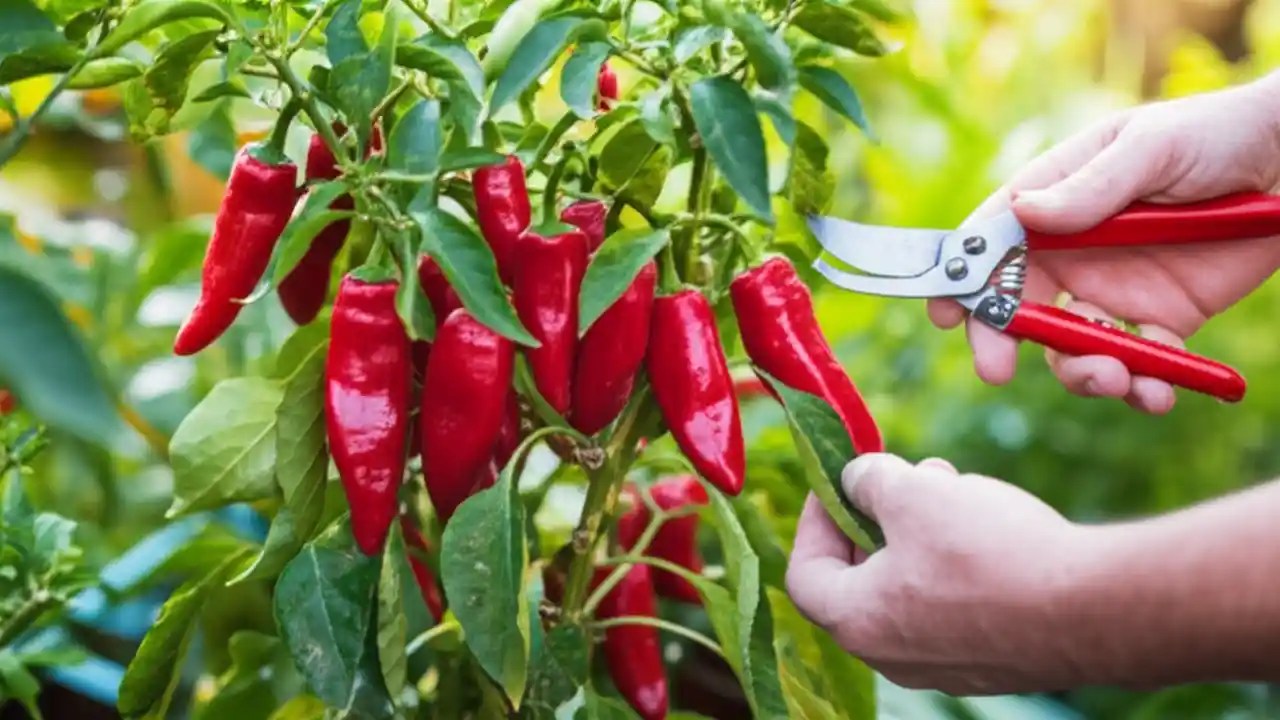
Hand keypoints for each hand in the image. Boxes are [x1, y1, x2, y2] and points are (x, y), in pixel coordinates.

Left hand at [785, 453, 1098, 694]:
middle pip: (862, 577)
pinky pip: (957, 605)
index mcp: (858, 623)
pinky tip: (990, 523)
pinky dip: (958, 561)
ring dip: (921, 531)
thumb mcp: (911, 492)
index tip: (836, 482)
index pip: (806, 574)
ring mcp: (945, 666)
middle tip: (903, 476)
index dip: (814, 520)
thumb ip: (868, 481)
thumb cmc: (987, 552)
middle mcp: (894, 658)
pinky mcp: (993, 661)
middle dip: (878, 516)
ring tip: (954, 486)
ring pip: (913, 586)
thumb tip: (857, 480)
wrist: (1092, 610)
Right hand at [932, 73, 1279, 413]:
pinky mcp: (1161, 323)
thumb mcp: (1148, 148)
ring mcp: (1114, 292)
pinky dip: (1145, 386)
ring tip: (1116, 378)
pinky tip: (1160, 391)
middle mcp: (1075, 253)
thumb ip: (1090, 186)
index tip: (946, 313)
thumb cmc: (1213, 135)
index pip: (995, 240)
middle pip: (1017, 305)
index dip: (963, 276)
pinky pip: (1139, 366)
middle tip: (995, 371)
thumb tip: (1024, 215)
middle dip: (1002, 341)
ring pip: (1072, 348)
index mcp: (1057, 199)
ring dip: (1083, 372)